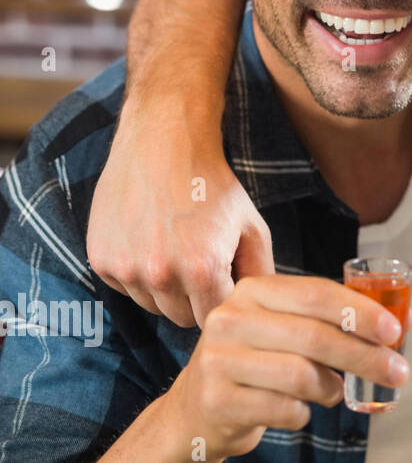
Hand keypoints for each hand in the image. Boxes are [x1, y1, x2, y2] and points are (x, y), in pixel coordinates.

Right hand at [87, 103, 273, 327]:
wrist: (162, 143)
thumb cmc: (213, 185)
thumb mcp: (252, 226)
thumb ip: (260, 273)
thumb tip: (260, 311)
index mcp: (202, 269)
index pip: (216, 316)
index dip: (225, 299)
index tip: (227, 279)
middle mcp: (159, 275)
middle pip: (183, 318)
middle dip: (197, 297)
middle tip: (202, 259)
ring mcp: (125, 269)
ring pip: (154, 306)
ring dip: (167, 288)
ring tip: (177, 246)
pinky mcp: (100, 260)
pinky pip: (127, 288)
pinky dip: (139, 274)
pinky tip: (151, 240)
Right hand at [163, 275, 409, 461]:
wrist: (197, 409)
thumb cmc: (259, 362)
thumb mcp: (292, 329)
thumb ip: (343, 321)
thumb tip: (407, 321)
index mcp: (254, 290)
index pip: (318, 293)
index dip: (362, 311)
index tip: (397, 331)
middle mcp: (231, 318)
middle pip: (315, 336)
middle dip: (366, 357)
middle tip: (399, 373)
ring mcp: (218, 359)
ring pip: (302, 375)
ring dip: (332, 389)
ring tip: (334, 392)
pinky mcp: (217, 400)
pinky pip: (285, 409)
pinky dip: (304, 413)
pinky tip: (299, 409)